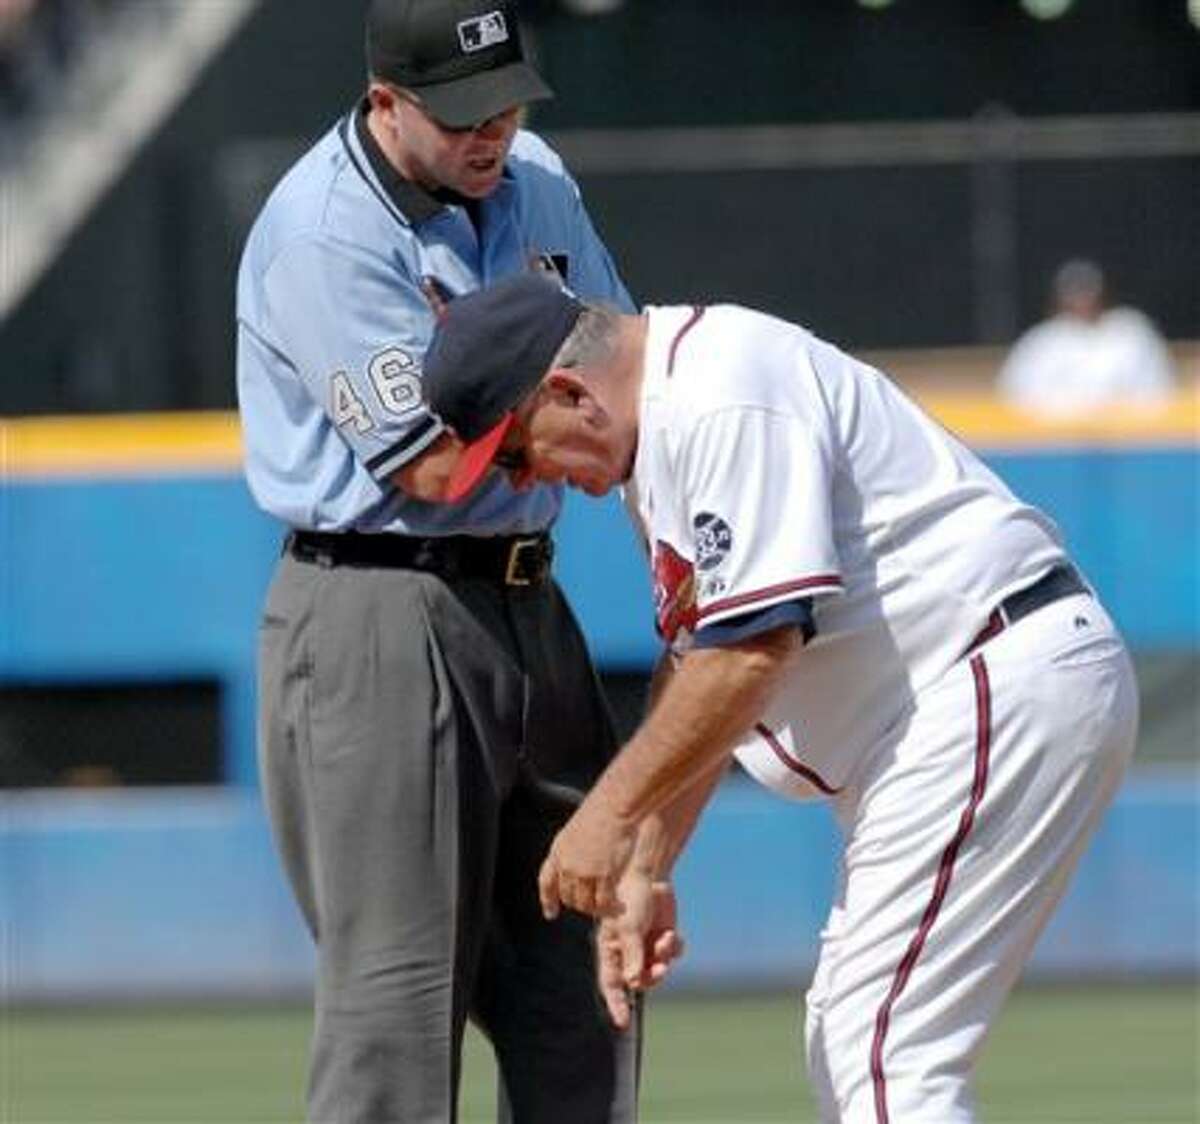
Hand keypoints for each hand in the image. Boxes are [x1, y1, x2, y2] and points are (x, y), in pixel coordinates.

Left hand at [538, 794, 635, 919]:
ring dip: (599, 911)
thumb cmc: (602, 812)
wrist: (615, 806)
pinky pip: (604, 903)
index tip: (551, 913)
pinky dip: (612, 909)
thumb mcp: (576, 830)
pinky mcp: (603, 876)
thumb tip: (581, 866)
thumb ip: (574, 851)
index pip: (547, 881)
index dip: (548, 899)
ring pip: (586, 905)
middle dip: (581, 905)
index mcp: (558, 851)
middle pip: (569, 897)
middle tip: (596, 906)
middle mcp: (567, 864)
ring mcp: (584, 872)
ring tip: (613, 909)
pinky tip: (620, 907)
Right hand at [596, 875, 683, 1029]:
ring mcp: (647, 945)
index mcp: (611, 950)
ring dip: (664, 958)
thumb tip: (635, 982)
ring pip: (658, 968)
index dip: (616, 1004)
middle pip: (640, 980)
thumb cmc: (629, 898)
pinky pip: (671, 954)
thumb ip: (632, 955)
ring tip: (665, 940)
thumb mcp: (628, 927)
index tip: (622, 1023)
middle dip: (652, 977)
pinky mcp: (663, 936)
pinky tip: (671, 934)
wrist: (649, 874)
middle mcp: (629, 951)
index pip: (611, 984)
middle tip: (660, 969)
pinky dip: (673, 947)